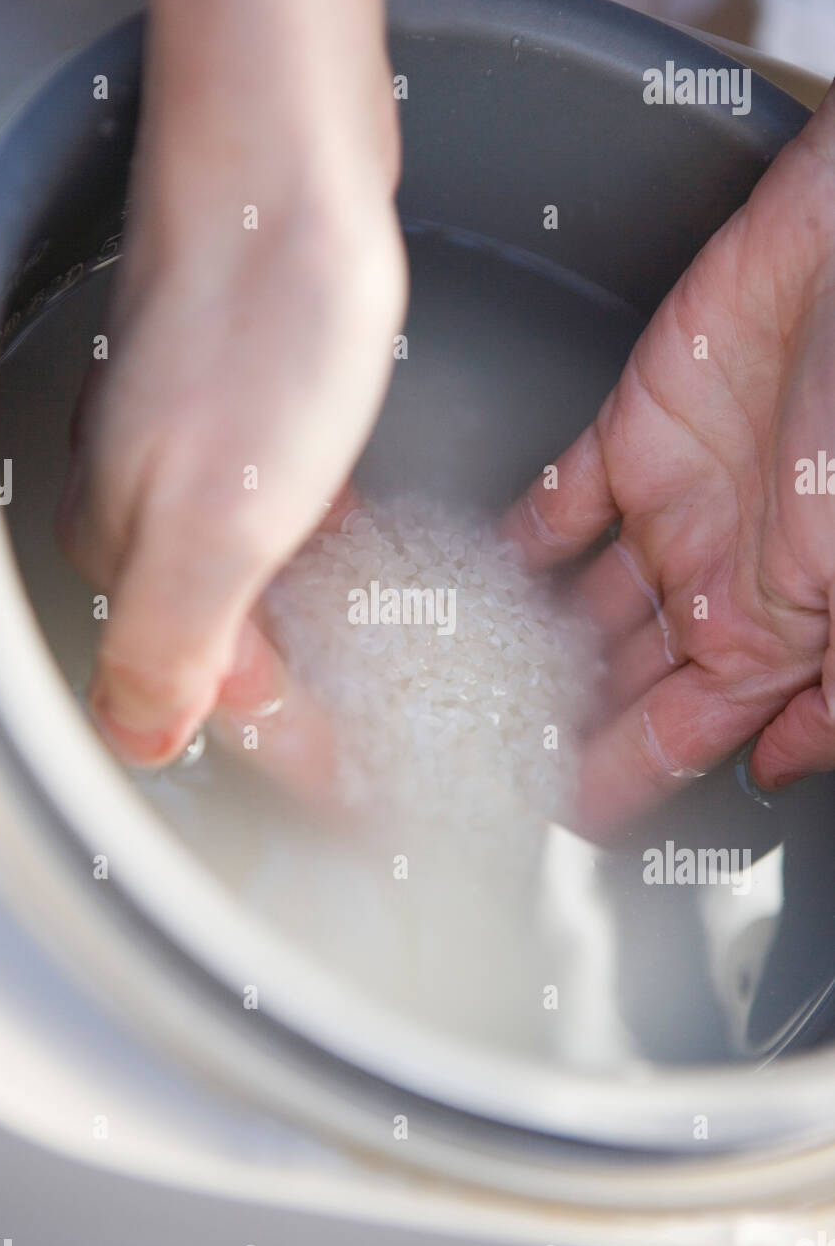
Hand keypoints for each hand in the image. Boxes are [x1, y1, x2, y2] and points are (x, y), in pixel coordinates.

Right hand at [57, 0, 404, 789]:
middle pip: (226, 649)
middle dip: (304, 708)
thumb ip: (172, 648)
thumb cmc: (254, 331)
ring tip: (383, 674)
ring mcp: (196, 453)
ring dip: (313, 636)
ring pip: (250, 583)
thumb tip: (141, 742)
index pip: (209, 700)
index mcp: (137, 554)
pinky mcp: (245, 405)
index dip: (295, 757)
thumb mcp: (216, 524)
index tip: (367, 791)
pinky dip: (318, 557)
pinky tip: (353, 554)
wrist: (285, 168)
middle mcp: (151, 508)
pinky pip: (277, 515)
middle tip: (384, 743)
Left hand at [503, 82, 834, 838]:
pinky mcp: (638, 434)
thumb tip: (777, 768)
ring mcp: (677, 506)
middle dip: (557, 715)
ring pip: (580, 599)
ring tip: (449, 681)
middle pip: (619, 674)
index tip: (549, 811)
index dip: (616, 773)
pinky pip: (559, 506)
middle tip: (473, 751)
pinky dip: (515, 545)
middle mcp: (722, 578)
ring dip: (523, 641)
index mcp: (776, 628)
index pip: (677, 732)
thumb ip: (832, 691)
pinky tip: (467, 582)